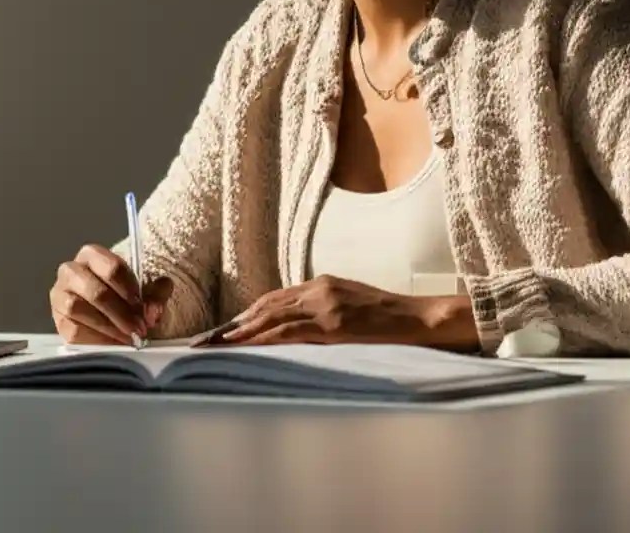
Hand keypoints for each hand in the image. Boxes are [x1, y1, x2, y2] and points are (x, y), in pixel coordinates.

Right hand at [49, 244, 172, 344]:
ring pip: (78, 309)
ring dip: (108, 327)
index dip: (131, 290)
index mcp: (92, 255)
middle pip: (95, 291)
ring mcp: (60, 296)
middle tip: (139, 328)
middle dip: (121, 313)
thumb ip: (156, 294)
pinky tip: (114, 344)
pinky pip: (73, 331)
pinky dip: (97, 340)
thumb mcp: (146, 288)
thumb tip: (152, 312)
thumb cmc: (126, 293)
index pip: (112, 268)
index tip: (145, 307)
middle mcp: (71, 271)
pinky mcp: (58, 321)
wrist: (110, 310)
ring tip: (128, 337)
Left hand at [211, 275, 478, 348]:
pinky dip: (262, 337)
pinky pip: (288, 331)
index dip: (249, 314)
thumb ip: (325, 309)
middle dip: (235, 323)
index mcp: (323, 283)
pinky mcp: (332, 324)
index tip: (227, 328)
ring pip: (271, 316)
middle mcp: (319, 288)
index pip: (276, 298)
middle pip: (266, 305)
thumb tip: (299, 328)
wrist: (421, 318)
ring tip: (216, 345)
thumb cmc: (391, 317)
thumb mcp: (352, 305)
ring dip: (240, 332)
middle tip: (208, 340)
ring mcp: (325, 305)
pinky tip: (244, 344)